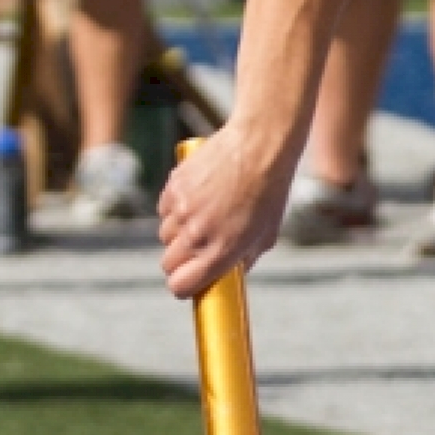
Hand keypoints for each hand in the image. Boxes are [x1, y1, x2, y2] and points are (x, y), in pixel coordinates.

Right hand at [157, 130, 292, 298]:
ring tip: (204, 218)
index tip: (189, 283)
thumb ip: (245, 259)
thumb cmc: (269, 191)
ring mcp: (182, 210)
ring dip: (179, 234)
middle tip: (197, 251)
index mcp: (220, 251)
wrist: (259, 147)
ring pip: (165, 236)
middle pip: (168, 264)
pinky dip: (176, 209)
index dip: (183, 287)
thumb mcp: (267, 234)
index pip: (181, 285)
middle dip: (180, 262)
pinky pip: (164, 210)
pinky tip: (199, 198)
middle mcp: (197, 234)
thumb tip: (230, 274)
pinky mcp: (173, 188)